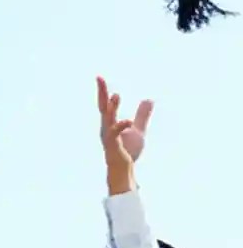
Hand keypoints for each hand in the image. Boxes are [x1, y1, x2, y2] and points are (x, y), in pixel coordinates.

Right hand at [95, 76, 152, 193]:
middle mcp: (106, 127)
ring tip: (115, 96)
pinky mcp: (113, 145)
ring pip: (108, 119)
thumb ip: (142, 114)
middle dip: (101, 93)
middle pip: (103, 106)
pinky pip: (115, 134)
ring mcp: (108, 136)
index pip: (106, 103)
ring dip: (111, 108)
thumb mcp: (138, 129)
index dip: (103, 90)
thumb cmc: (128, 151)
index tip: (99, 77)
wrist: (124, 169)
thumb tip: (149, 99)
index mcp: (110, 122)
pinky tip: (128, 121)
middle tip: (99, 78)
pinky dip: (121, 126)